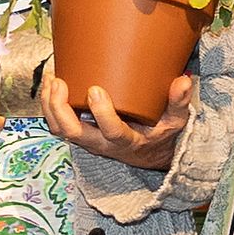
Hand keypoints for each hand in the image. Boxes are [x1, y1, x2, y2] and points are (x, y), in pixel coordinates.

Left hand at [37, 70, 194, 172]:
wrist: (148, 155)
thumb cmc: (160, 135)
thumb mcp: (175, 122)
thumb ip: (179, 102)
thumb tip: (183, 81)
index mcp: (127, 141)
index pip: (111, 132)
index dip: (101, 113)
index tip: (96, 90)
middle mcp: (102, 144)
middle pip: (72, 133)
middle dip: (60, 108)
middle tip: (60, 82)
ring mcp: (87, 140)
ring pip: (59, 130)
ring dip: (49, 106)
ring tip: (51, 79)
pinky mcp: (79, 134)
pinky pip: (57, 125)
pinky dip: (49, 106)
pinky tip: (51, 84)